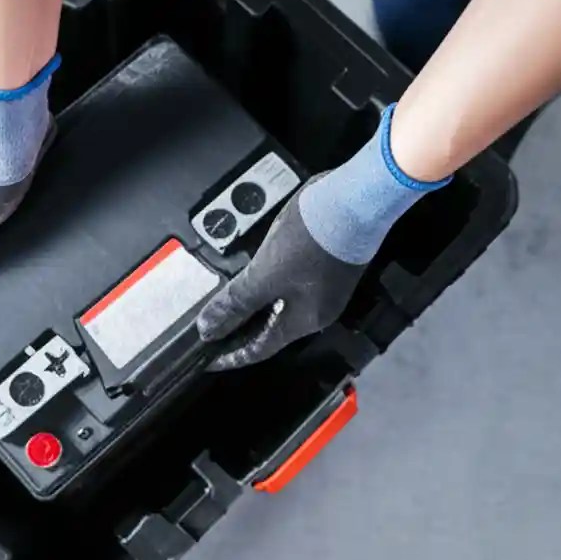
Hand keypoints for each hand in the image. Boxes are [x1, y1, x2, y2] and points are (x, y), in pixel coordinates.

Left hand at [196, 175, 366, 370]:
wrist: (354, 198)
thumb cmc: (311, 240)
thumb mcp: (265, 274)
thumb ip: (236, 303)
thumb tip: (207, 329)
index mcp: (304, 321)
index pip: (260, 349)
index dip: (231, 356)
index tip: (207, 361)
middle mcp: (317, 311)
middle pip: (270, 330)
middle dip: (239, 332)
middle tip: (209, 333)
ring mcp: (324, 287)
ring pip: (278, 307)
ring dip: (251, 310)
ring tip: (223, 308)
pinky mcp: (324, 265)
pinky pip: (287, 287)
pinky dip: (266, 290)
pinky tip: (251, 280)